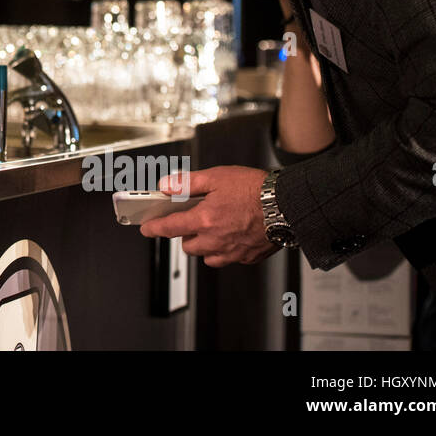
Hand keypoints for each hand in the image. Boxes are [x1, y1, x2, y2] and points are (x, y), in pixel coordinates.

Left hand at [138, 166, 277, 266]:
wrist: (288, 205)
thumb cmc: (256, 190)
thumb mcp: (216, 177)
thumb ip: (187, 183)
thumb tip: (166, 186)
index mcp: (205, 219)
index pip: (169, 228)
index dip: (154, 228)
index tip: (146, 229)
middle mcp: (216, 240)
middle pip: (188, 246)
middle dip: (185, 234)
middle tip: (192, 220)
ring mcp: (232, 252)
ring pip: (207, 256)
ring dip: (204, 245)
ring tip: (212, 228)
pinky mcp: (248, 257)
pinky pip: (228, 259)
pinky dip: (224, 250)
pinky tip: (230, 235)